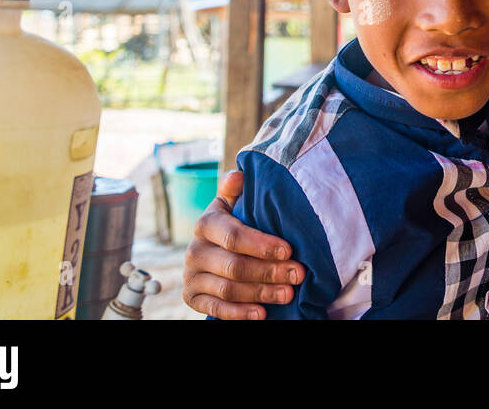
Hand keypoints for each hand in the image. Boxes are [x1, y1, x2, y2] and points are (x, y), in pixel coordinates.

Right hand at [182, 170, 305, 319]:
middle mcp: (194, 250)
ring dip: (261, 293)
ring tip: (288, 294)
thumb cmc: (234, 223)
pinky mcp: (191, 298)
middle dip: (270, 271)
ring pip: (229, 288)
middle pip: (235, 265)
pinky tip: (262, 313)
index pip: (234, 236)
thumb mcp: (234, 204)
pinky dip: (239, 313)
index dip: (262, 244)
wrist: (213, 249)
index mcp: (206, 223)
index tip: (289, 250)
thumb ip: (236, 190)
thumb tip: (239, 174)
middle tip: (298, 275)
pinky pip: (215, 309)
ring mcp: (190, 276)